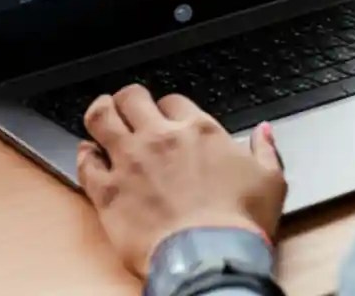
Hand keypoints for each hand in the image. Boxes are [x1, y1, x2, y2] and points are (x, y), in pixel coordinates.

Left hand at [77, 85, 286, 276]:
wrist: (211, 257)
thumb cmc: (240, 224)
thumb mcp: (270, 181)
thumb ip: (266, 150)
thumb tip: (265, 132)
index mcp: (198, 131)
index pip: (174, 100)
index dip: (168, 107)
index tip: (168, 118)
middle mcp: (160, 138)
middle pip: (132, 98)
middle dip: (129, 99)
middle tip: (129, 107)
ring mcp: (130, 161)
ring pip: (101, 117)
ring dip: (100, 112)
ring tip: (101, 114)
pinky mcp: (108, 191)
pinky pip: (85, 162)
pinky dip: (84, 154)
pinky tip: (88, 154)